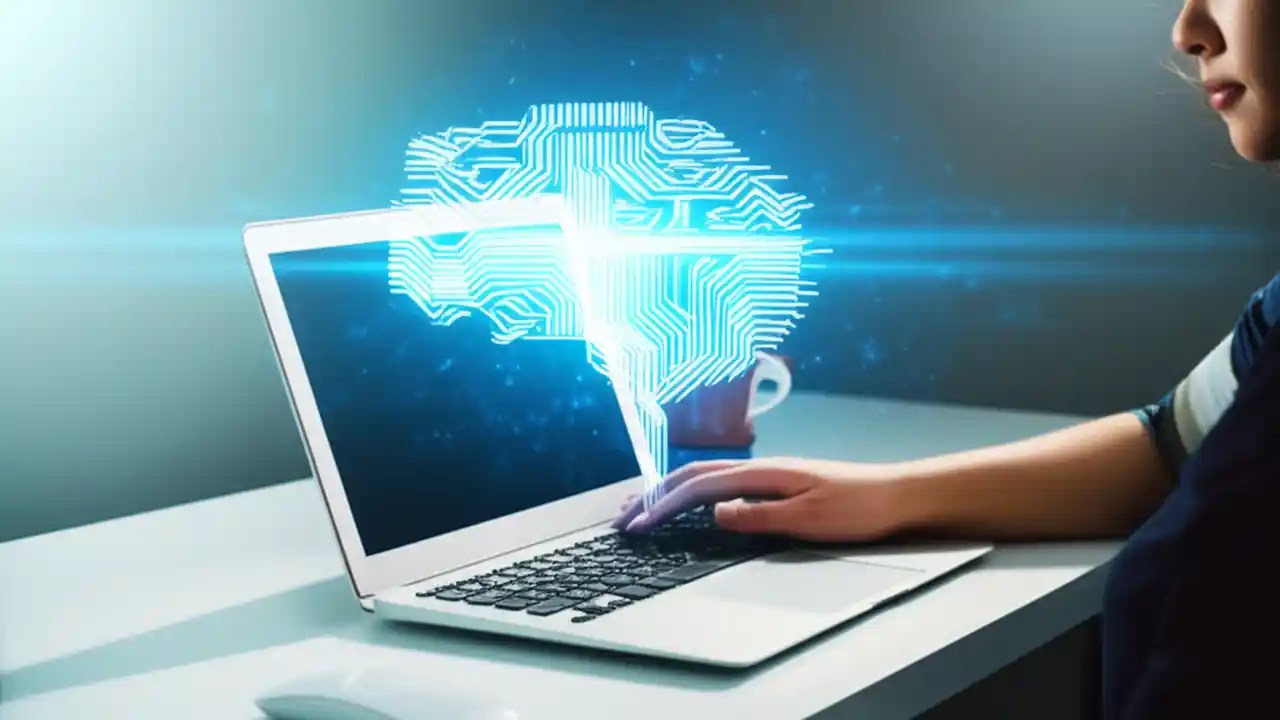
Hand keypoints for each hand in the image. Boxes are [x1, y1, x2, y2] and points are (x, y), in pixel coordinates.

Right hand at [611, 457, 910, 542]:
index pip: (698, 487)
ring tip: (642, 506)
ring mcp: (768, 475)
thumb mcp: (808, 519)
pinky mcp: (777, 485)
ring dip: (669, 491)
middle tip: (623, 517)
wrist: (898, 496)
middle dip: (653, 495)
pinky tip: (690, 502)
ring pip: (705, 477)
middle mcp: (761, 469)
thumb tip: (716, 511)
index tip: (636, 526)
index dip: (662, 506)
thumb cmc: (859, 507)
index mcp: (763, 474)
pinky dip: (693, 492)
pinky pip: (721, 484)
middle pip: (693, 476)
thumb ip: (759, 516)